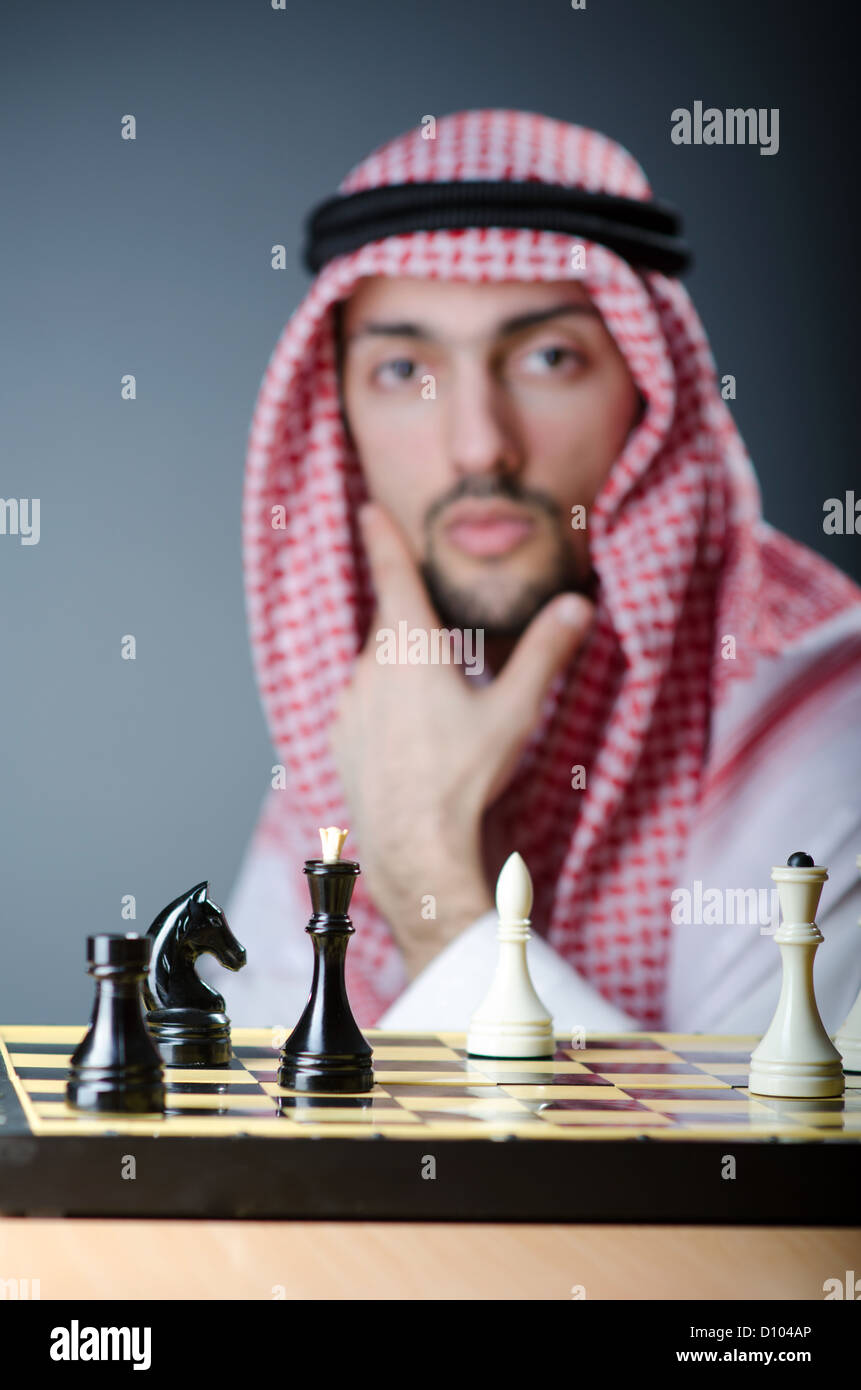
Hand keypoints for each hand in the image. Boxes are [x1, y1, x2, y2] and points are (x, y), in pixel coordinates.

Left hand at [330, 502, 593, 976]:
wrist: (412, 845)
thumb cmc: (463, 775)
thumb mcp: (514, 711)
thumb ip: (546, 653)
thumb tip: (577, 605)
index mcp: (410, 646)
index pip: (392, 572)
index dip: (382, 535)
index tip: (368, 508)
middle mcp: (371, 666)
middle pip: (393, 626)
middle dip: (416, 625)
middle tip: (449, 646)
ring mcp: (351, 703)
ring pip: (379, 667)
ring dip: (404, 671)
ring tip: (440, 709)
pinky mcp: (342, 737)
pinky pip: (366, 705)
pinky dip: (387, 707)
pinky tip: (416, 739)